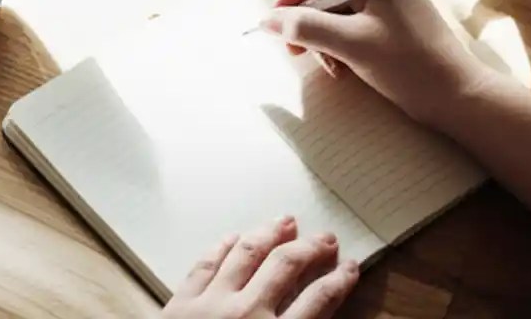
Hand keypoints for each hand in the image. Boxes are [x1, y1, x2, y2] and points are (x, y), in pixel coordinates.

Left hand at [161, 217, 357, 318]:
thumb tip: (315, 315)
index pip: (318, 302)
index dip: (338, 281)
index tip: (350, 266)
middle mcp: (247, 316)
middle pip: (285, 268)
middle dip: (309, 248)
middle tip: (325, 237)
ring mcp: (211, 305)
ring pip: (246, 255)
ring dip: (268, 234)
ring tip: (284, 222)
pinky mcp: (180, 304)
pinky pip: (205, 265)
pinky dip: (222, 247)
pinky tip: (234, 237)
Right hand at [260, 0, 487, 126]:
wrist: (457, 97)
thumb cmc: (410, 64)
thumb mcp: (351, 44)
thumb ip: (304, 28)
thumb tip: (267, 21)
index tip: (281, 15)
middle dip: (305, 14)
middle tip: (293, 45)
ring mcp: (384, 2)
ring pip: (332, 8)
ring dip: (319, 34)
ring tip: (323, 62)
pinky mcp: (386, 24)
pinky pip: (347, 24)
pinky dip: (336, 44)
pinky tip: (340, 68)